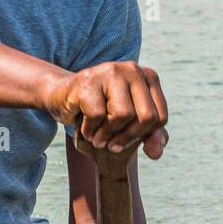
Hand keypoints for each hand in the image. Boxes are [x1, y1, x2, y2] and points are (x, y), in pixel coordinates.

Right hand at [46, 61, 167, 158]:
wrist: (62, 96)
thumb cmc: (100, 110)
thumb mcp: (129, 123)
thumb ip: (150, 136)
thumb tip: (155, 153)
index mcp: (148, 77)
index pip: (160, 117)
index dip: (143, 136)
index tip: (125, 141)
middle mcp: (132, 70)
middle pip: (146, 117)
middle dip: (128, 138)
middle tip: (112, 146)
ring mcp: (110, 72)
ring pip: (123, 115)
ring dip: (107, 135)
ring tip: (97, 137)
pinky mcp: (89, 81)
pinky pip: (98, 115)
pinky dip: (90, 129)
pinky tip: (85, 128)